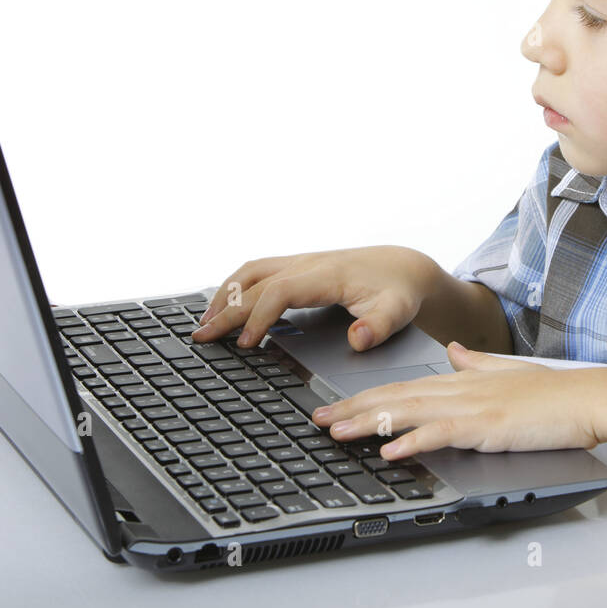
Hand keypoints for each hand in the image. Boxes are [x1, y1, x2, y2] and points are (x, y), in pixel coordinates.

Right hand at [190, 245, 439, 349]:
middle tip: (203, 337)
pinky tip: (226, 308)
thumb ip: (379, 327)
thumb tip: (358, 339)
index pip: (280, 292)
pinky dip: (235, 289)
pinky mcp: (296, 268)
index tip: (247, 344)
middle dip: (228, 311)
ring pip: (250, 272)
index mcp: (326, 275)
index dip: (260, 317)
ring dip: (225, 296)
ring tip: (205, 323)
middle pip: (256, 283)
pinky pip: (257, 273)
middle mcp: (307, 264)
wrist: (403, 267)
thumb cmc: (398, 290)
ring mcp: (299, 263)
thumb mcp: (397, 311)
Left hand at [310, 341, 603, 457]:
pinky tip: (390, 450)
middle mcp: (458, 389)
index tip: (335, 404)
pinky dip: (413, 441)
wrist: (585, 398)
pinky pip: (442, 434)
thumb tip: (454, 351)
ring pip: (409, 412)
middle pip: (394, 398)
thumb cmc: (551, 392)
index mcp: (460, 380)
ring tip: (337, 431)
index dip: (364, 396)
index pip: (401, 387)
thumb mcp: (506, 370)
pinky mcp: (487, 426)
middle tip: (316, 419)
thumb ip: (476, 362)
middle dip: (352, 409)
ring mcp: (471, 407)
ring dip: (369, 422)